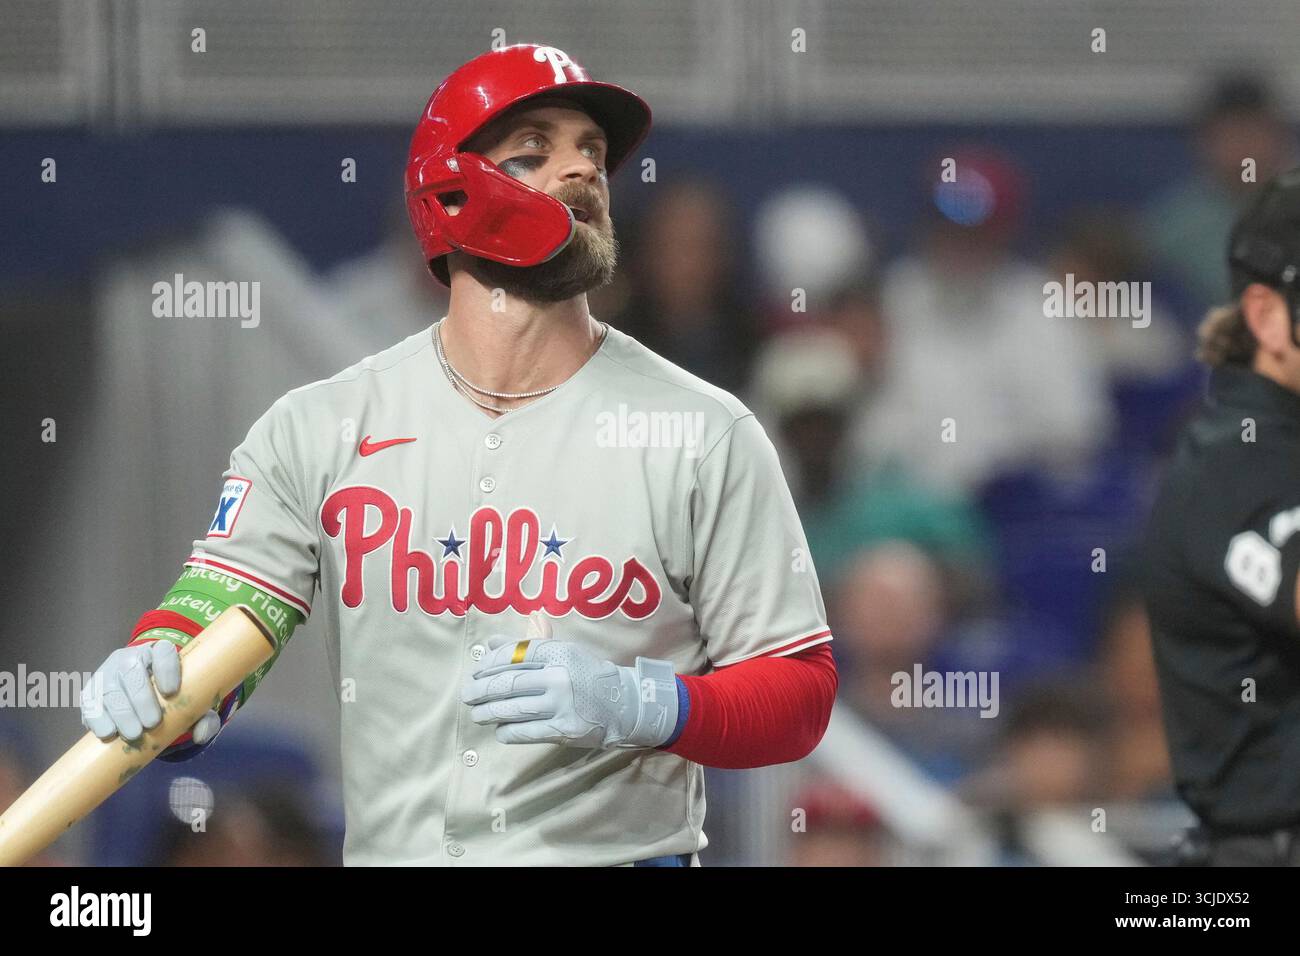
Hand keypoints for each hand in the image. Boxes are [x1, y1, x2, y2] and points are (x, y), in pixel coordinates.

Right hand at [80, 640, 220, 745]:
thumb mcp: (190, 704)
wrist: (141, 698)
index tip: (171, 692)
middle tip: (152, 723)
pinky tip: (109, 733)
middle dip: (141, 698)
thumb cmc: (171, 699)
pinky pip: (90, 703)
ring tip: (134, 734)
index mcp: (158, 653)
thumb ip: (203, 718)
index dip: (167, 668)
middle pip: (131, 670)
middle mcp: (130, 657)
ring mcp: (107, 673)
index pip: (163, 651)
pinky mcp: (90, 692)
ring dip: (121, 712)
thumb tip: (201, 735)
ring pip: (109, 688)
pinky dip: (98, 719)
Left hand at [461, 632, 678, 749]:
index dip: (489, 663)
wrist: (623, 703)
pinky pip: (526, 732)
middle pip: (509, 682)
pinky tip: (500, 731)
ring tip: (477, 714)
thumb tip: (492, 642)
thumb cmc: (588, 675)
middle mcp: (559, 676)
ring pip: (513, 709)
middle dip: (482, 690)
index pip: (514, 654)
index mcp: (558, 652)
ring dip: (489, 712)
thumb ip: (528, 646)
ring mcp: (561, 704)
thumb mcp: (563, 652)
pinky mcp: (564, 730)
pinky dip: (508, 732)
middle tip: (467, 696)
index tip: (476, 672)